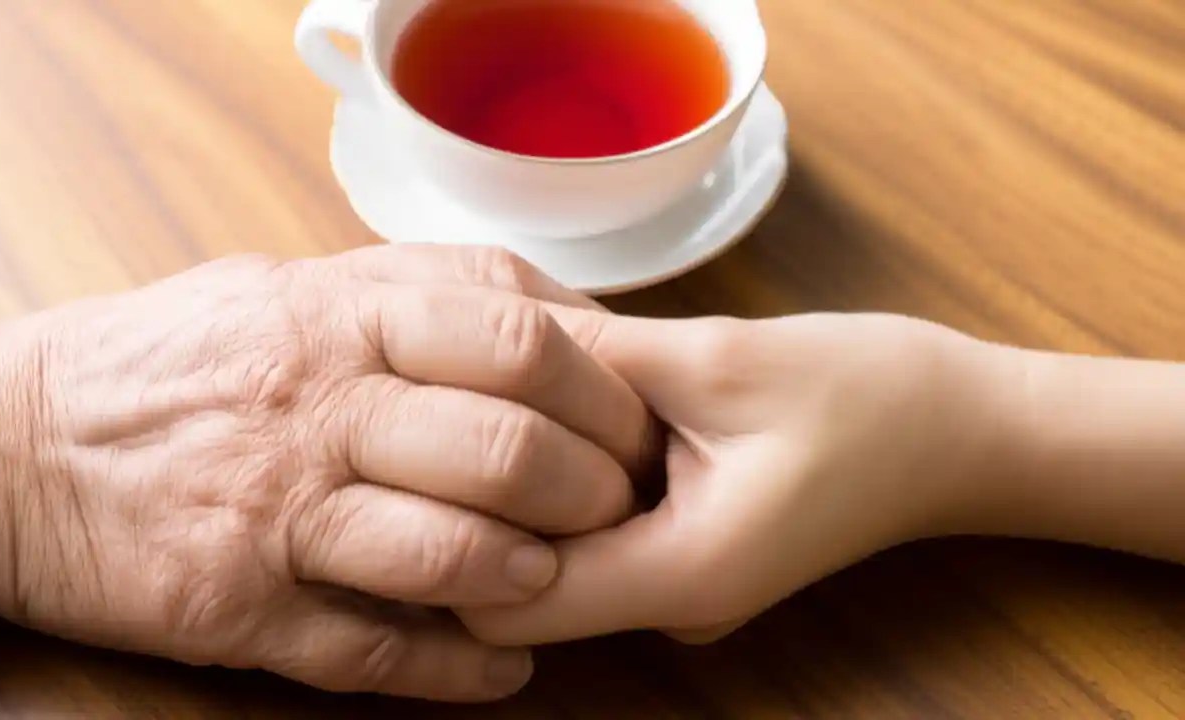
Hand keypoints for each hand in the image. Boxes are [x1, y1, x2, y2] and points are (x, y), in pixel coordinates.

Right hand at [0, 246, 653, 700]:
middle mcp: (314, 406)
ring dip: (534, 578)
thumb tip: (557, 316)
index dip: (606, 389)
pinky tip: (505, 665)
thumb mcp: (286, 286)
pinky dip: (461, 667)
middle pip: (506, 448)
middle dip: (594, 489)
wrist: (3, 444)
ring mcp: (277, 510)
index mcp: (336, 314)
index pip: (519, 339)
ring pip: (452, 552)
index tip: (638, 424)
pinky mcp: (238, 605)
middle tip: (623, 510)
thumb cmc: (170, 359)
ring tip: (564, 582)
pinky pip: (376, 649)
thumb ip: (414, 291)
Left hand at [462, 312, 1012, 643]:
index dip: (450, 526)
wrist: (955, 431)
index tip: (423, 441)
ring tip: (510, 394)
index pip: (508, 597)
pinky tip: (574, 411)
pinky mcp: (686, 561)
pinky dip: (570, 483)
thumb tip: (483, 346)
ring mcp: (680, 592)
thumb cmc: (864, 394)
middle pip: (519, 583)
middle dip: (477, 499)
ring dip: (525, 486)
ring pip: (553, 558)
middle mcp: (673, 603)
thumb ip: (593, 362)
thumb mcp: (718, 358)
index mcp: (684, 571)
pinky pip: (596, 536)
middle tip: (447, 403)